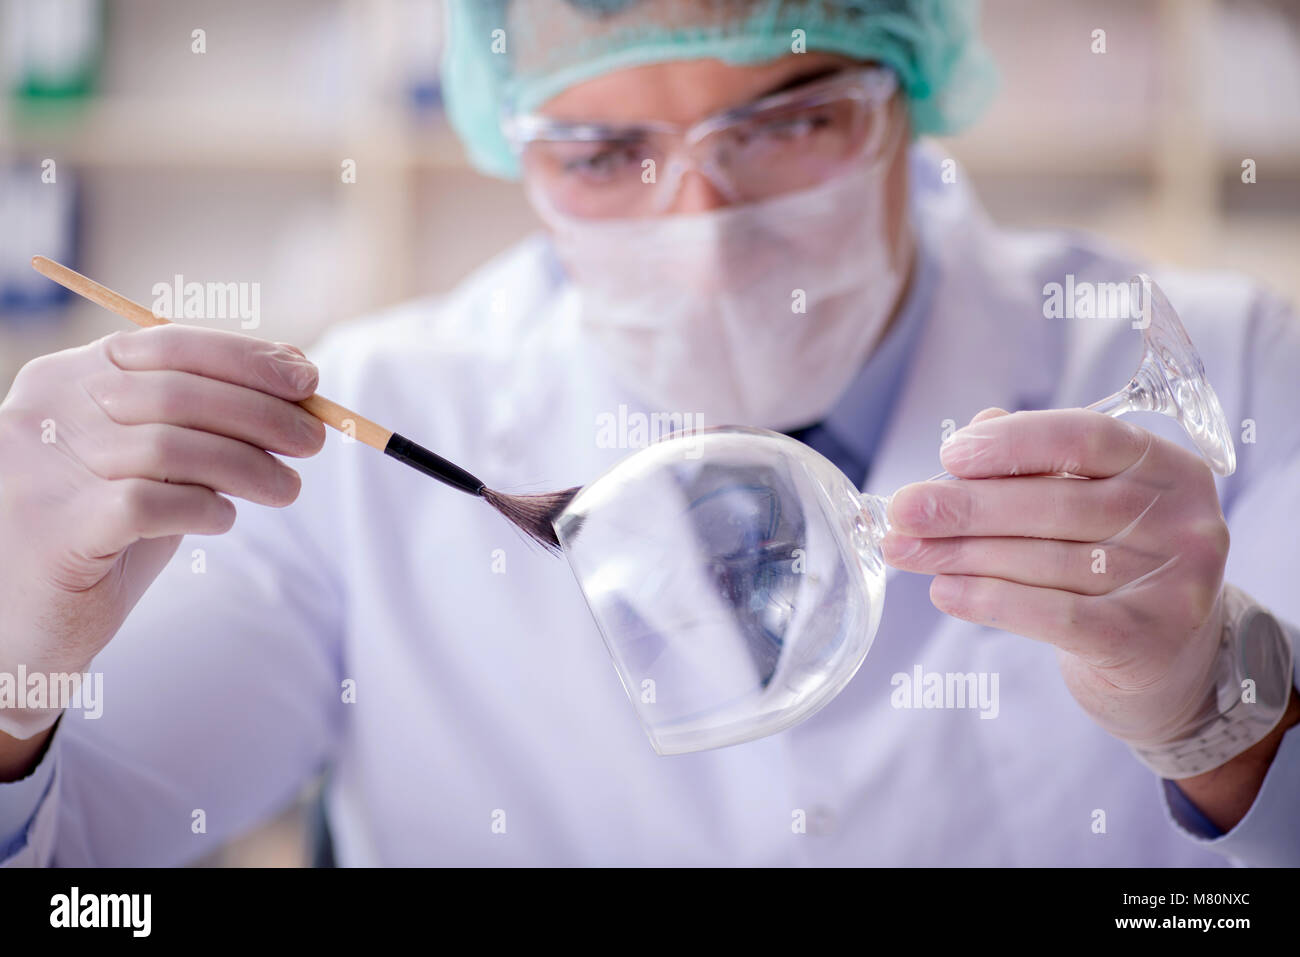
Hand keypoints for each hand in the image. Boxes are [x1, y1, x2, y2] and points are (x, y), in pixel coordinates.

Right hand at [0, 325, 324, 742]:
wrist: (27, 621)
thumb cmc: (104, 533)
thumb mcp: (154, 464)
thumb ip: (205, 421)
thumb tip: (295, 370)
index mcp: (68, 378)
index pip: (167, 344)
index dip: (245, 359)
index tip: (307, 380)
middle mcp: (44, 413)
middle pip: (177, 392)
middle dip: (261, 413)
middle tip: (312, 441)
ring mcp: (40, 469)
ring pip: (170, 447)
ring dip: (247, 465)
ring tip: (284, 488)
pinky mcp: (54, 529)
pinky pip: (148, 504)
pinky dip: (201, 508)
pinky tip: (221, 519)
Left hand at [882, 407, 1230, 751]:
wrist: (1166, 661)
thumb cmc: (1112, 566)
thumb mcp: (1087, 505)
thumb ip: (1036, 466)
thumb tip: (972, 430)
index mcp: (1166, 466)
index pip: (1086, 436)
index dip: (1012, 443)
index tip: (948, 455)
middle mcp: (1181, 519)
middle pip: (1054, 504)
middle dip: (965, 507)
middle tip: (902, 512)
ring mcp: (1174, 582)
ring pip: (1044, 560)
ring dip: (962, 555)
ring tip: (907, 552)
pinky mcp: (1148, 639)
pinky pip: (1054, 615)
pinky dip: (990, 601)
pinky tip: (944, 592)